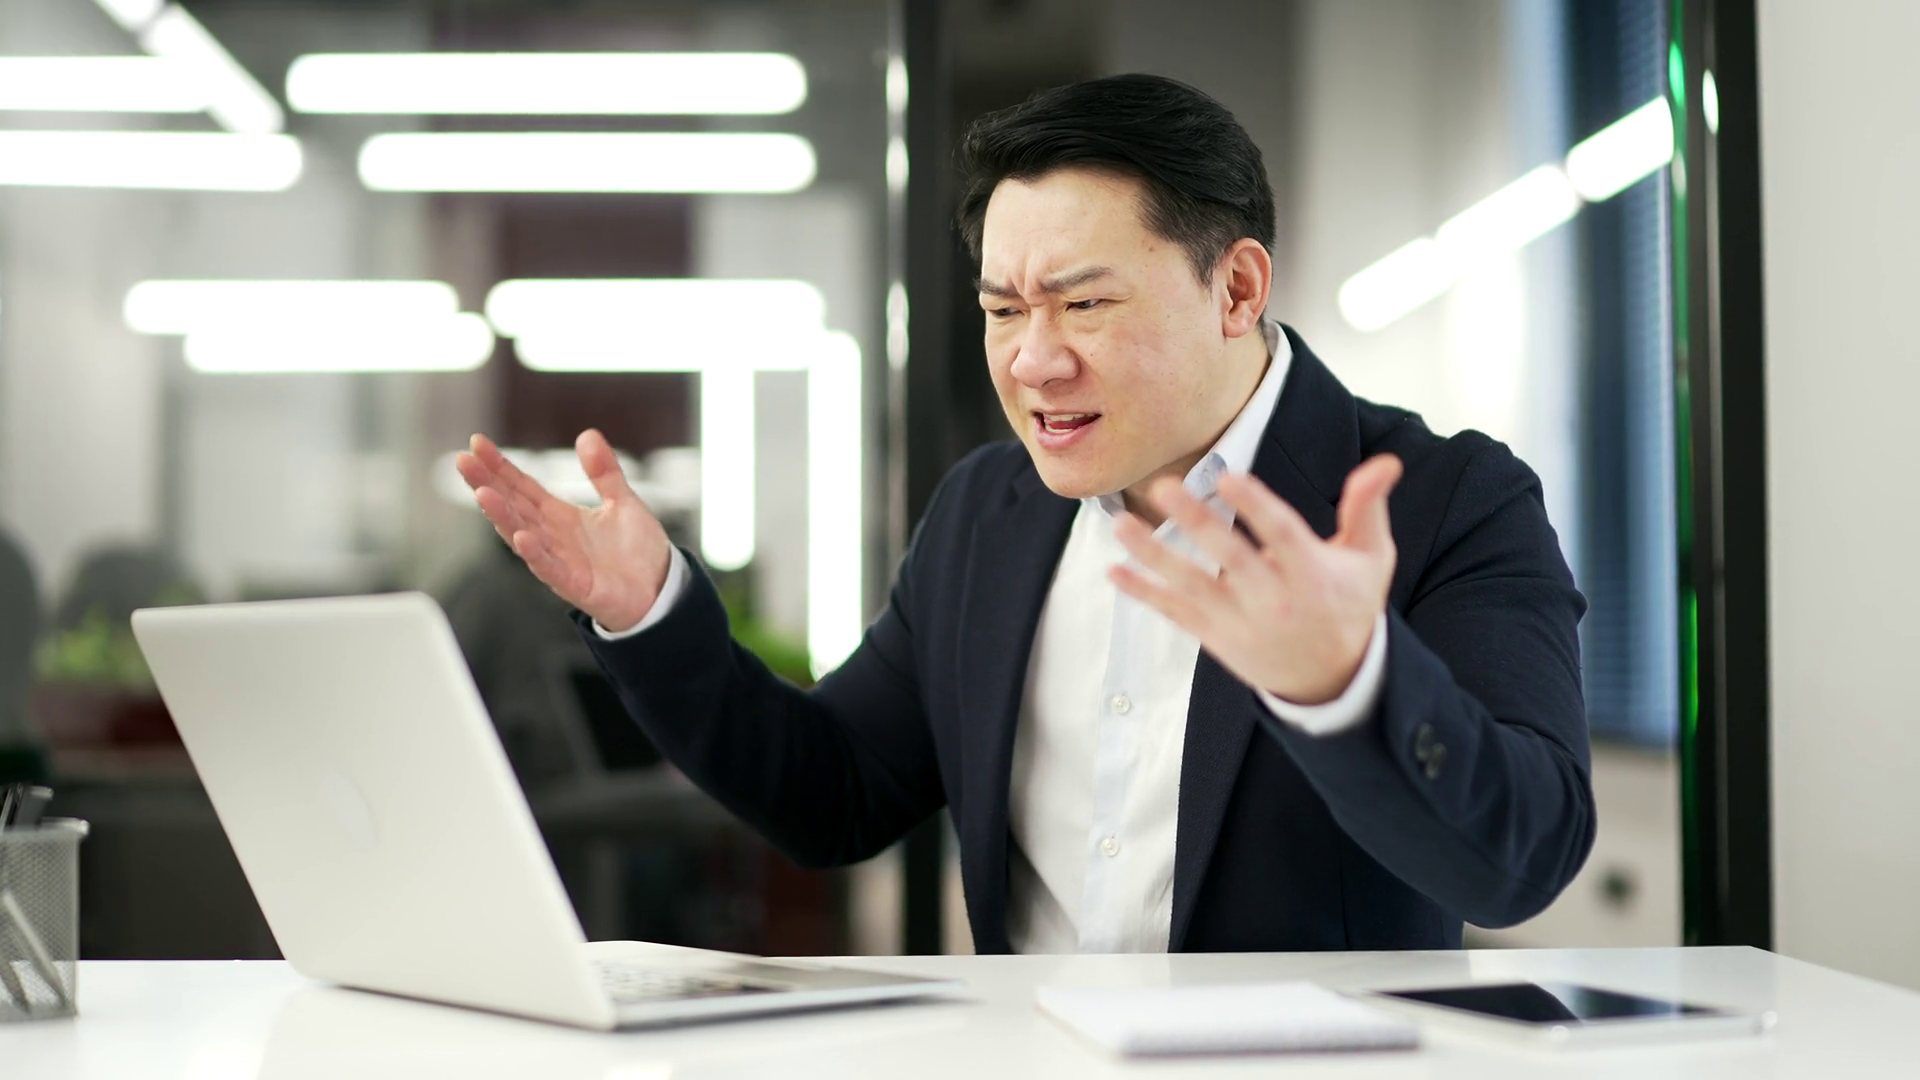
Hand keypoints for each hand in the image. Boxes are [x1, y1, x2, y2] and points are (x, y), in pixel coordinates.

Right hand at [454, 429, 672, 632]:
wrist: (660, 591)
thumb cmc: (637, 553)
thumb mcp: (623, 501)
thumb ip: (604, 471)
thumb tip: (587, 435)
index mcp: (559, 516)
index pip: (521, 486)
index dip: (500, 465)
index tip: (477, 443)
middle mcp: (552, 536)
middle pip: (512, 506)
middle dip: (486, 483)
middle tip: (463, 460)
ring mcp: (559, 560)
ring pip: (521, 535)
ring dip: (501, 515)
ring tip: (482, 492)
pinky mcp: (574, 584)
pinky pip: (549, 568)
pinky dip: (535, 554)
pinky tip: (522, 537)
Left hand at [1108, 455, 1402, 705]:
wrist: (1334, 680)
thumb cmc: (1350, 606)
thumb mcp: (1371, 559)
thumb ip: (1368, 507)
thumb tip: (1384, 462)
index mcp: (1312, 574)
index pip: (1281, 535)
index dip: (1256, 506)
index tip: (1229, 475)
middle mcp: (1274, 599)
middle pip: (1231, 558)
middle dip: (1196, 522)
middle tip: (1163, 487)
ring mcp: (1241, 622)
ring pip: (1192, 586)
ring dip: (1154, 556)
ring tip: (1122, 526)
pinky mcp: (1217, 638)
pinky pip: (1176, 614)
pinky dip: (1145, 594)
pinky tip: (1115, 572)